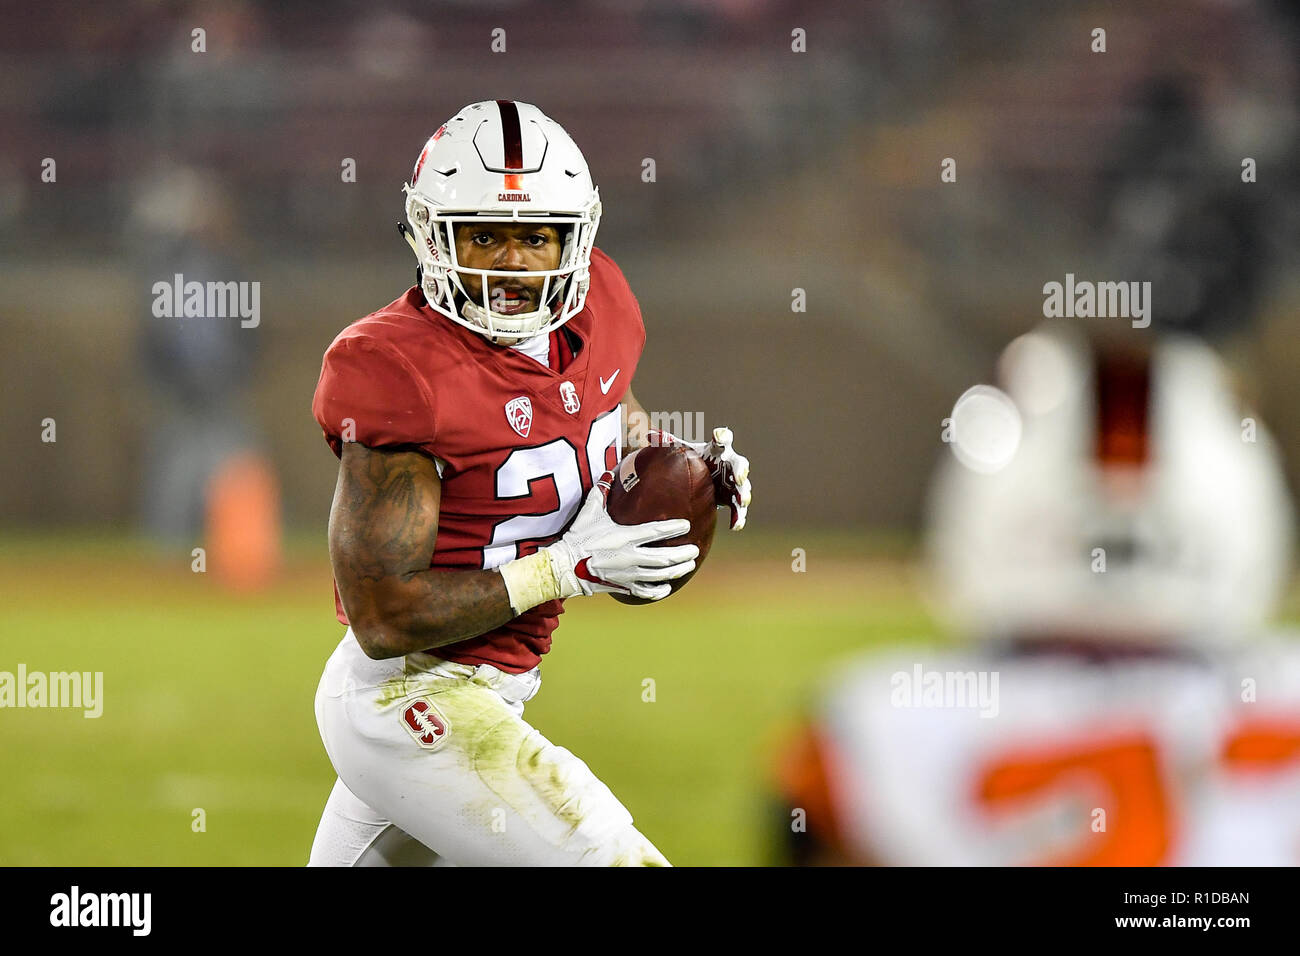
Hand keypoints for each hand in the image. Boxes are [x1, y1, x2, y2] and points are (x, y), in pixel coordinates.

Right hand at [543, 472, 698, 600]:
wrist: (565, 567)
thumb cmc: (578, 537)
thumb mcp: (589, 512)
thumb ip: (601, 492)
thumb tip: (607, 473)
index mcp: (625, 537)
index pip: (656, 531)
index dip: (674, 528)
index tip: (687, 525)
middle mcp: (630, 556)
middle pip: (664, 557)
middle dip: (683, 554)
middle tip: (695, 550)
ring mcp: (628, 574)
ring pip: (659, 575)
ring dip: (677, 570)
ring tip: (689, 565)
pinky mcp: (623, 586)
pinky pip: (645, 591)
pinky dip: (658, 590)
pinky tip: (667, 587)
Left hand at [651, 427, 751, 529]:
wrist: (699, 475)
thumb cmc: (692, 459)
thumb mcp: (681, 451)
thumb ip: (667, 442)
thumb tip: (649, 434)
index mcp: (717, 450)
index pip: (723, 439)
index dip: (722, 437)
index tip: (718, 437)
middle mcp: (730, 465)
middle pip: (739, 465)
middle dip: (740, 471)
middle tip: (738, 478)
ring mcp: (733, 483)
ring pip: (743, 488)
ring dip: (743, 495)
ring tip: (741, 502)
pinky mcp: (732, 499)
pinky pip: (738, 509)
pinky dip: (738, 517)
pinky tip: (735, 526)